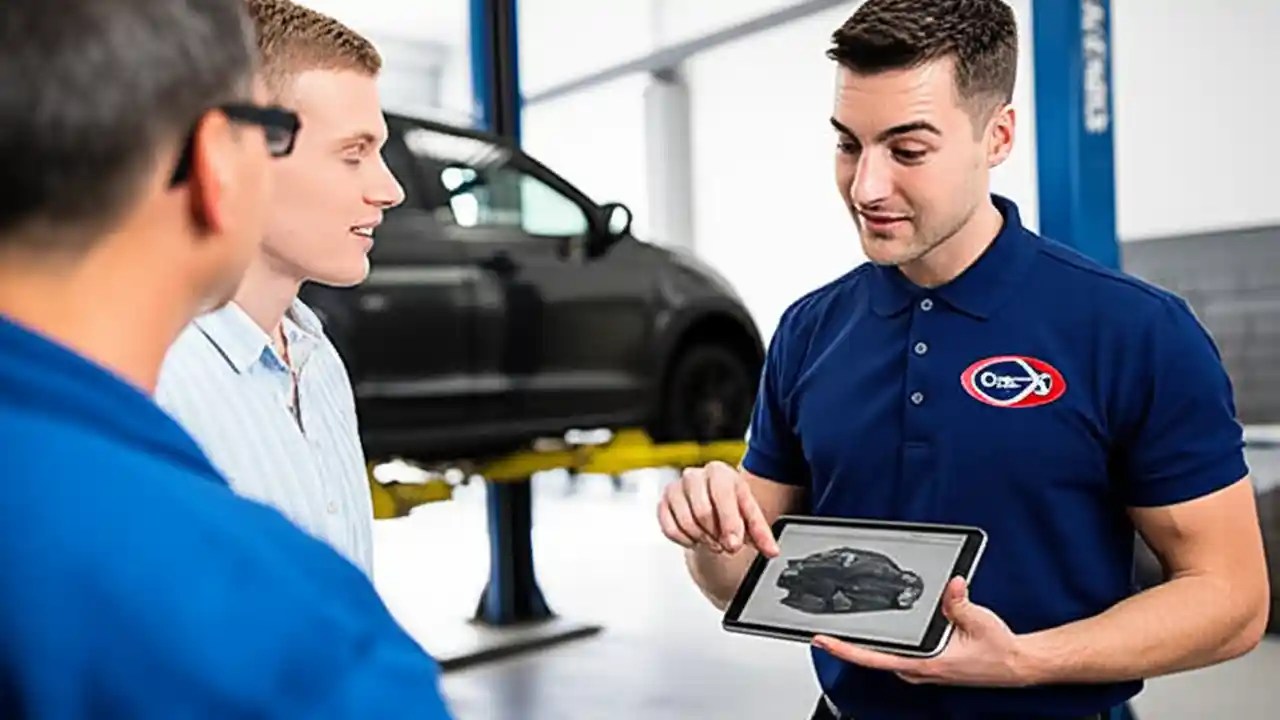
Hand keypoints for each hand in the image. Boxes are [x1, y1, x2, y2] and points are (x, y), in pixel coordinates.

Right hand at [657, 461, 779, 556]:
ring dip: (701, 538)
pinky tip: (695, 538)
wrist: (710, 505)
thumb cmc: (730, 506)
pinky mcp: (662, 504)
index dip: (729, 522)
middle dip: (716, 535)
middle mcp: (695, 475)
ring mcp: (676, 489)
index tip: (734, 544)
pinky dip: (684, 540)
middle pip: (703, 512)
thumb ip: (762, 534)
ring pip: (685, 522)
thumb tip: (772, 551)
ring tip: (712, 540)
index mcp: (719, 472)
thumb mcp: (750, 516)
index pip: (722, 496)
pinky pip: (670, 528)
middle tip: (725, 544)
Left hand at [812, 577, 1037, 686]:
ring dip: (865, 644)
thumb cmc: (998, 651)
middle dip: (848, 645)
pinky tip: (878, 630)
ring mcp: (922, 670)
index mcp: (925, 664)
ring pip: (885, 656)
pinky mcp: (928, 664)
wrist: (1016, 664)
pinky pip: (899, 653)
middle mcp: (919, 671)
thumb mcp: (977, 621)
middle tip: (822, 632)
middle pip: (873, 658)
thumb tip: (950, 584)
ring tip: (841, 631)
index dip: (846, 649)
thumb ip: (959, 602)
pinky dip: (884, 643)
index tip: (823, 640)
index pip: (875, 658)